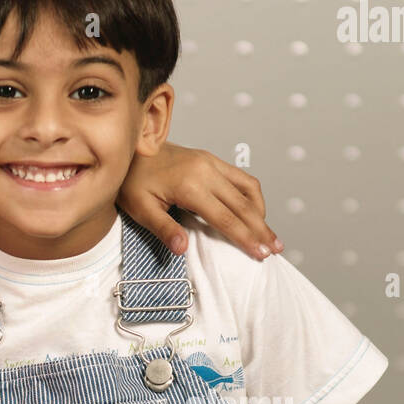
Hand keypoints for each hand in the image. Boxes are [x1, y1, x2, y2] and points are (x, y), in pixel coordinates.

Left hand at [117, 143, 282, 260]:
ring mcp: (210, 162)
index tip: (261, 254)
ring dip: (261, 212)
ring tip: (269, 234)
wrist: (129, 150)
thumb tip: (182, 249)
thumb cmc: (132, 181)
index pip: (226, 218)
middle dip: (261, 229)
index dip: (245, 238)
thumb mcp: (140, 209)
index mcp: (189, 186)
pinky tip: (255, 211)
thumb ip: (163, 229)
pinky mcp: (210, 159)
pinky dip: (252, 195)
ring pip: (247, 188)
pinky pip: (240, 177)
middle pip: (243, 205)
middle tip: (275, 249)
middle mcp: (205, 171)